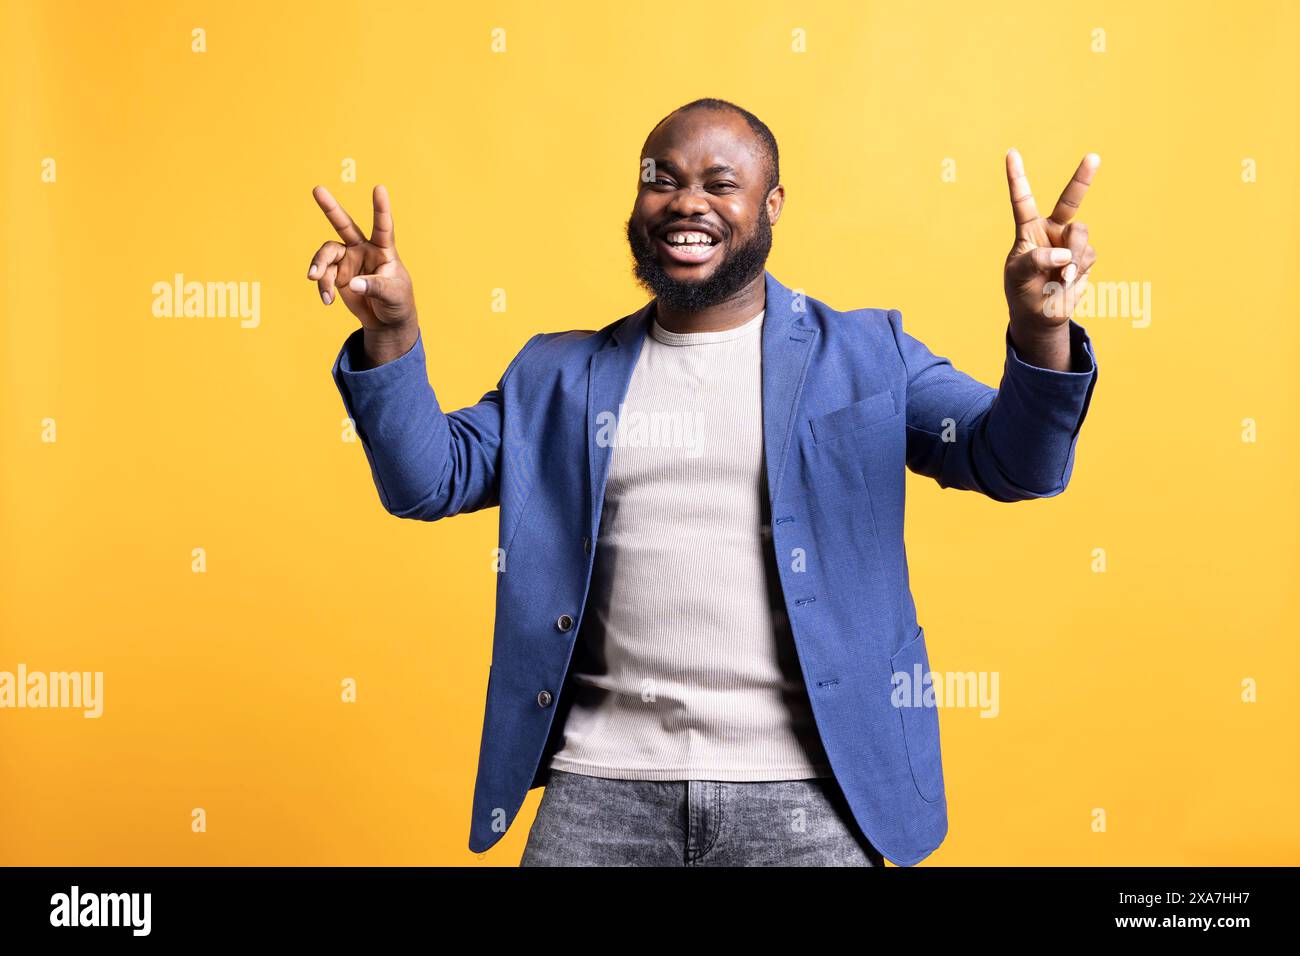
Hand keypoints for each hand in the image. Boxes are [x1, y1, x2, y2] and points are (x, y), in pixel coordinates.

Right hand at [307, 184, 416, 329]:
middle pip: (344, 225)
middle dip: (331, 208)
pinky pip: (322, 274)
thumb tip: (352, 283)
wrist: (384, 320)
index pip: (383, 226)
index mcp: (384, 250)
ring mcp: (348, 260)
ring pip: (327, 253)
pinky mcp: (336, 274)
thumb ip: (374, 286)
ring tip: (314, 277)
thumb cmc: (397, 301)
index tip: (379, 188)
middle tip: (317, 189)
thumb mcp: (392, 293)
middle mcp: (363, 250)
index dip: (380, 208)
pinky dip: (322, 286)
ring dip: (318, 264)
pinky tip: (328, 299)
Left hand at [1003, 149, 1098, 330]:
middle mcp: (1052, 230)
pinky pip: (1087, 255)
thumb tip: (1066, 254)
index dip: (1017, 177)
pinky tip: (1067, 281)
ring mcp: (1072, 242)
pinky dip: (1077, 270)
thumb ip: (1036, 261)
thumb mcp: (1018, 276)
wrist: (1041, 313)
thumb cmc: (1022, 290)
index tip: (1011, 153)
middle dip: (1083, 178)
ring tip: (1061, 275)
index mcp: (1028, 229)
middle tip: (1093, 157)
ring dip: (1073, 254)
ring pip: (1081, 233)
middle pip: (1070, 200)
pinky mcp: (1086, 256)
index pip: (1022, 199)